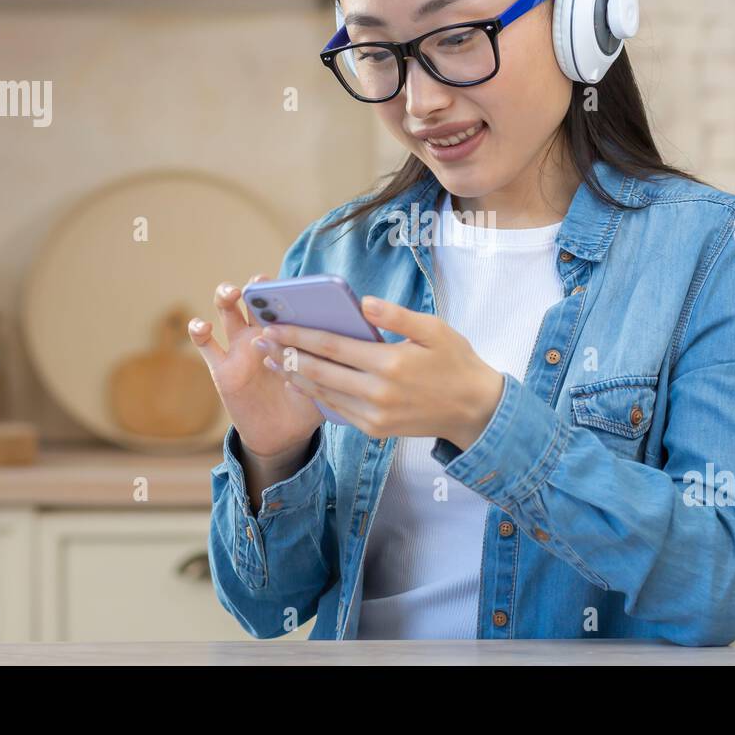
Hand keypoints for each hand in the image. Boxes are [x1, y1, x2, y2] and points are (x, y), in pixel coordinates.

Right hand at [187, 274, 324, 462]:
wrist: (283, 436)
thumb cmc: (306, 405)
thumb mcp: (321, 384)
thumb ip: (322, 365)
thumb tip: (329, 346)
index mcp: (287, 334)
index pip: (284, 303)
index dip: (286, 291)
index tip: (292, 287)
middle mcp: (262, 335)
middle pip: (253, 299)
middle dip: (255, 286)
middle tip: (259, 284)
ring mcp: (240, 350)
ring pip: (227, 312)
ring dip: (225, 295)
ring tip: (231, 294)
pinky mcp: (222, 369)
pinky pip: (205, 345)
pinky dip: (198, 330)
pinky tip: (203, 326)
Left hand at [253, 295, 504, 450]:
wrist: (475, 410)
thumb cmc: (456, 362)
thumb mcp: (435, 330)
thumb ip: (398, 316)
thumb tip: (365, 304)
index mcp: (390, 364)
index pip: (332, 346)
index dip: (299, 335)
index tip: (273, 325)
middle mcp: (378, 393)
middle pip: (319, 372)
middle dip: (286, 354)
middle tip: (260, 341)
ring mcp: (375, 416)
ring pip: (323, 394)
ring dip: (294, 376)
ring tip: (272, 360)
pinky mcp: (375, 430)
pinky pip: (337, 411)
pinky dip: (314, 396)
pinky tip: (300, 383)